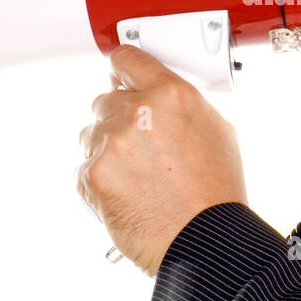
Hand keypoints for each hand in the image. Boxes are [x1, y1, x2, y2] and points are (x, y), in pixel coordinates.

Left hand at [77, 45, 247, 275]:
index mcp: (172, 94)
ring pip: (91, 134)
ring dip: (108, 150)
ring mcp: (111, 143)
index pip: (127, 58)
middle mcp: (137, 112)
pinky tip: (128, 194)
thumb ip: (182, 105)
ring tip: (139, 178)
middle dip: (119, 119)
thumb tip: (159, 98)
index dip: (123, 69)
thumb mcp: (217, 131)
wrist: (204, 242)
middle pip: (105, 99)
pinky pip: (84, 167)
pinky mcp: (93, 175)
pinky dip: (100, 180)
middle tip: (141, 148)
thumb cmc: (216, 194)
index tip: (119, 74)